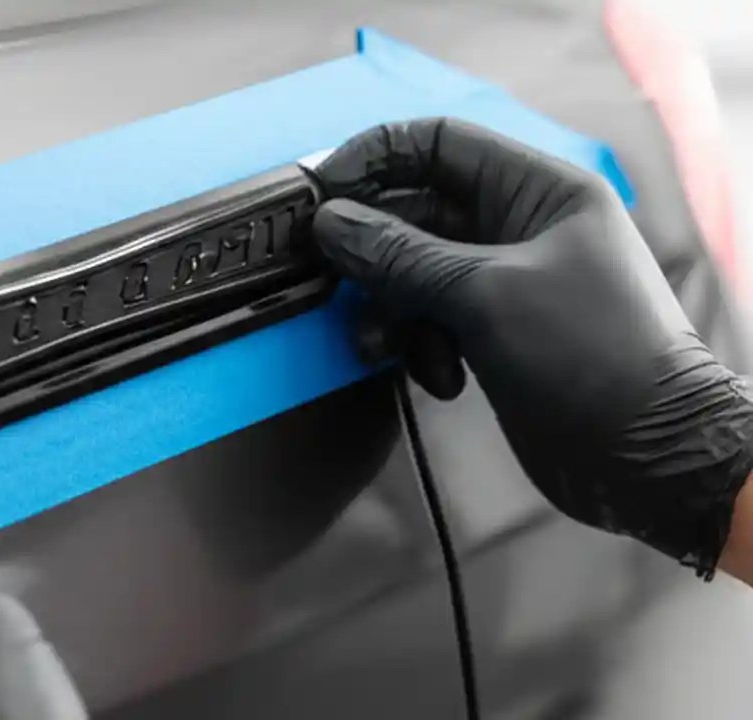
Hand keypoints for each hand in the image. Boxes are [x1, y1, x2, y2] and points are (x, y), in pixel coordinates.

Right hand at [309, 118, 752, 577]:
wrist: (650, 458)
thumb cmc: (594, 357)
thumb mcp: (485, 296)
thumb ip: (400, 256)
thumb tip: (331, 222)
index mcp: (538, 190)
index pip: (439, 145)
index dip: (374, 158)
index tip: (322, 192)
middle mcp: (520, 227)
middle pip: (416, 213)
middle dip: (373, 250)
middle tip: (335, 278)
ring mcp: (504, 283)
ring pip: (412, 273)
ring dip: (391, 310)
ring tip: (388, 347)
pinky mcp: (491, 333)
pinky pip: (428, 319)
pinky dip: (419, 347)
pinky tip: (441, 377)